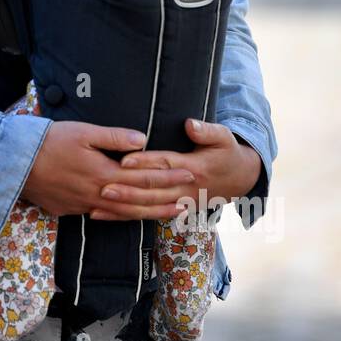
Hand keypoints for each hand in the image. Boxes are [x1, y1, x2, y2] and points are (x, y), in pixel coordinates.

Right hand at [20, 121, 196, 218]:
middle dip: (166, 201)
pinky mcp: (70, 210)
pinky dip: (121, 216)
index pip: (144, 178)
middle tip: (190, 201)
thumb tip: (142, 140)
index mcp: (104, 175)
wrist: (13, 164)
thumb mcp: (83, 132)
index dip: (169, 176)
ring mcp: (83, 206)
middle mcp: (97, 195)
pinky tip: (129, 215)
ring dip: (147, 213)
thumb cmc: (48, 142)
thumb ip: (114, 137)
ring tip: (167, 213)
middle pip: (139, 203)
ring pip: (123, 213)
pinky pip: (103, 216)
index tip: (189, 174)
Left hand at [87, 117, 261, 221]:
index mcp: (194, 167)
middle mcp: (185, 188)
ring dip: (124, 205)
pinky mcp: (173, 209)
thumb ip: (207, 131)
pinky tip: (103, 214)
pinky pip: (147, 214)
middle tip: (104, 186)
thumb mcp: (224, 137)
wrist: (240, 180)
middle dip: (128, 189)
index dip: (145, 162)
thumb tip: (190, 124)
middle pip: (153, 190)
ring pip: (148, 206)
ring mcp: (180, 202)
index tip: (124, 160)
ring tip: (100, 200)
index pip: (165, 164)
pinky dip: (125, 215)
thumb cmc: (227, 153)